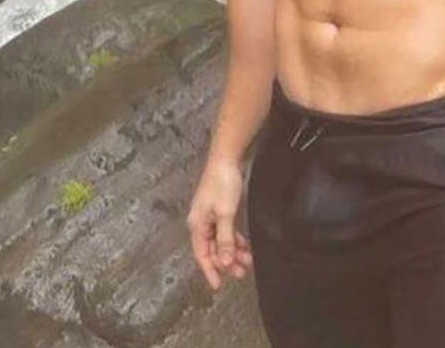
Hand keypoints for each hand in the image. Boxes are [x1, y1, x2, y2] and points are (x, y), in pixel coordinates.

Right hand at [186, 159, 253, 289]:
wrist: (226, 159)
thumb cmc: (222, 183)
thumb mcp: (225, 214)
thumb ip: (225, 239)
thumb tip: (224, 262)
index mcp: (197, 224)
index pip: (202, 254)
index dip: (210, 270)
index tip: (217, 285)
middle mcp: (201, 222)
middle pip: (212, 249)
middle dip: (226, 263)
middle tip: (241, 273)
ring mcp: (210, 217)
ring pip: (220, 242)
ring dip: (232, 252)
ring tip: (247, 260)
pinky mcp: (219, 211)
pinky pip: (225, 232)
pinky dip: (234, 241)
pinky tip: (244, 246)